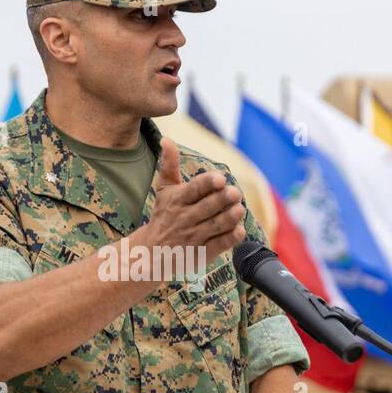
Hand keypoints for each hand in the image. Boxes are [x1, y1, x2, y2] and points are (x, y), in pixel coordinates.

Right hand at [142, 137, 245, 265]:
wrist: (151, 252)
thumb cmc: (163, 215)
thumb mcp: (164, 190)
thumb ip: (169, 165)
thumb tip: (166, 140)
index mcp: (177, 200)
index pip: (194, 189)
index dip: (207, 184)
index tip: (220, 179)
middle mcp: (185, 218)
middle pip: (207, 207)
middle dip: (223, 199)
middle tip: (236, 193)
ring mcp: (193, 236)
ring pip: (214, 225)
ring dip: (229, 217)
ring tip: (240, 209)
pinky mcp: (201, 253)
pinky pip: (218, 245)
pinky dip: (229, 238)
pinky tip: (239, 230)